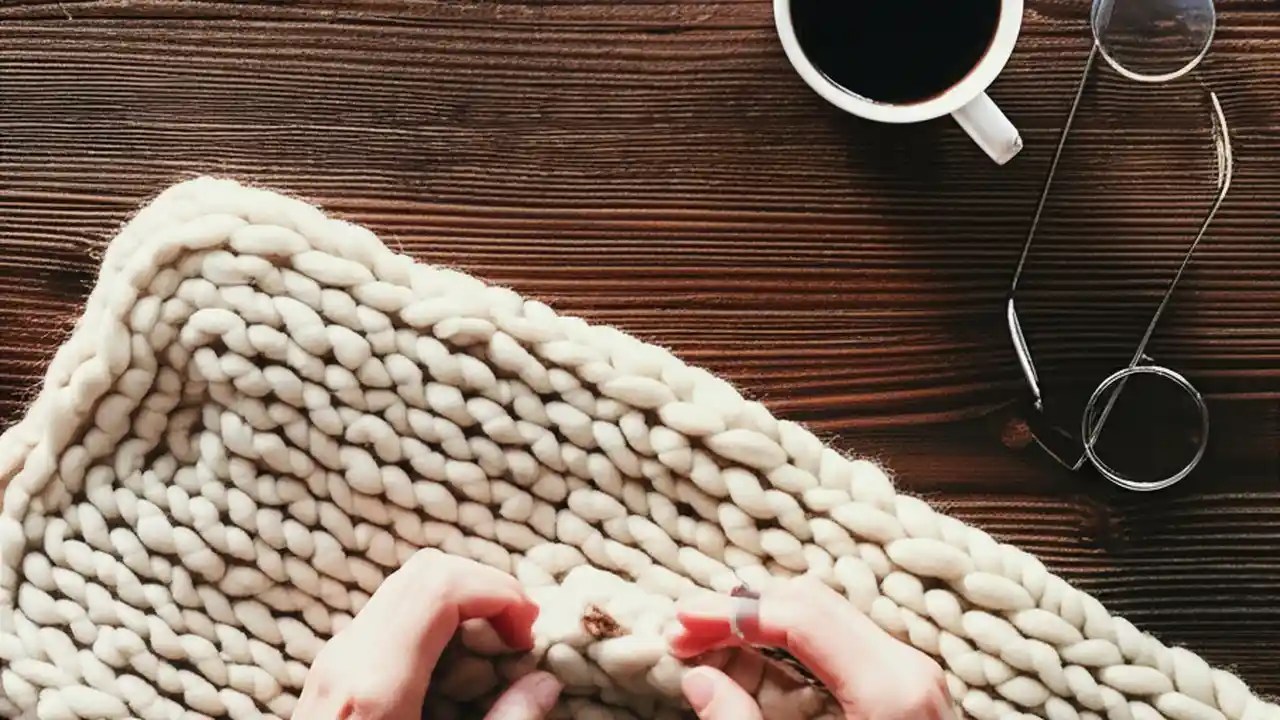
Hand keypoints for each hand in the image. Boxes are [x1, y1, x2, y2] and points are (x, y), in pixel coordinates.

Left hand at [297, 549, 561, 719]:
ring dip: (461, 600)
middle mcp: (349, 657)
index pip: (443, 585)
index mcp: (378, 682)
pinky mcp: (332, 673)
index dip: (500, 593)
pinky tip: (456, 661)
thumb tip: (542, 684)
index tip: (528, 638)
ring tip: (494, 647)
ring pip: (406, 585)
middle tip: (519, 637)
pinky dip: (434, 618)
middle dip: (486, 588)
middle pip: (425, 571)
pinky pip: (389, 614)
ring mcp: (334, 660)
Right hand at [670, 576, 954, 719]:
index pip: (800, 618)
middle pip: (810, 605)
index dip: (732, 615)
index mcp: (889, 691)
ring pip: (821, 619)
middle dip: (740, 614)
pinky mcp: (899, 688)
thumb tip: (701, 681)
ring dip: (759, 627)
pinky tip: (745, 667)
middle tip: (683, 635)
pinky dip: (785, 649)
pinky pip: (835, 646)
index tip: (681, 626)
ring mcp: (907, 675)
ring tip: (704, 650)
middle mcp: (906, 670)